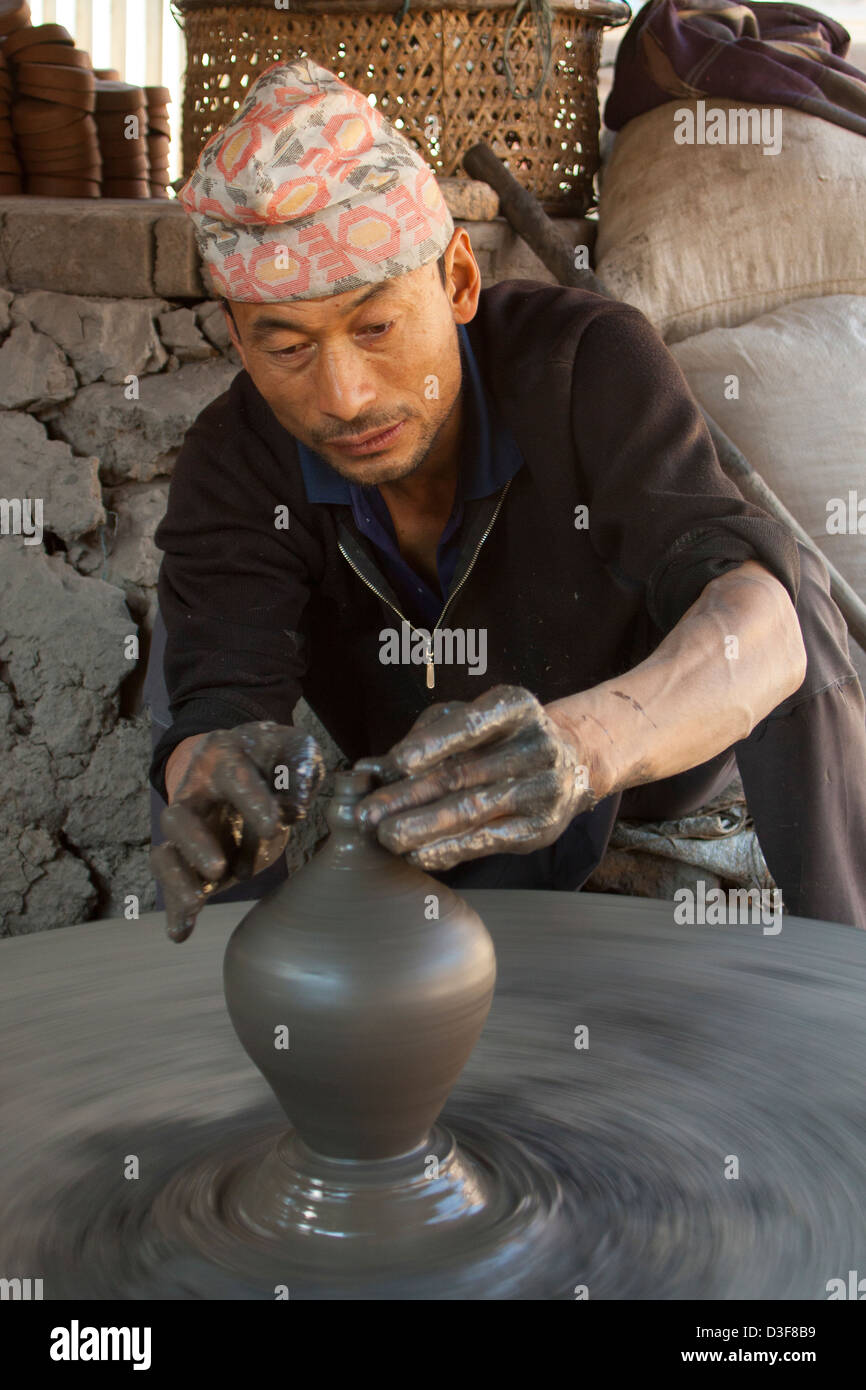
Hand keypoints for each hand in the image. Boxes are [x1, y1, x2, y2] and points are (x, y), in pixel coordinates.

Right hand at [150, 722, 323, 942]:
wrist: (248, 759)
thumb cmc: (275, 755)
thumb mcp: (296, 748)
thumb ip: (300, 770)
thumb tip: (296, 808)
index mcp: (222, 757)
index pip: (233, 776)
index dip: (252, 800)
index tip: (274, 827)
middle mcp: (195, 794)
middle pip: (179, 817)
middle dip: (196, 844)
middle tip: (220, 870)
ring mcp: (191, 829)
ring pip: (167, 853)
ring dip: (178, 880)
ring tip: (196, 904)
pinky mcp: (194, 859)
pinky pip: (174, 883)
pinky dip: (176, 909)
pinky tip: (180, 933)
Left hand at [353, 685, 597, 870]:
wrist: (567, 764)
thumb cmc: (499, 738)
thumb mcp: (466, 722)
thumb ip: (421, 740)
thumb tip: (368, 770)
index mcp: (516, 707)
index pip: (473, 723)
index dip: (436, 742)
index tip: (399, 762)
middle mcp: (536, 745)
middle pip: (463, 774)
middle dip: (409, 796)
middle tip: (367, 814)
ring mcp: (543, 788)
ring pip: (472, 810)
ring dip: (423, 827)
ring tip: (385, 837)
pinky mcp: (541, 827)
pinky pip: (488, 840)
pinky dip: (450, 849)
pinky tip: (418, 854)